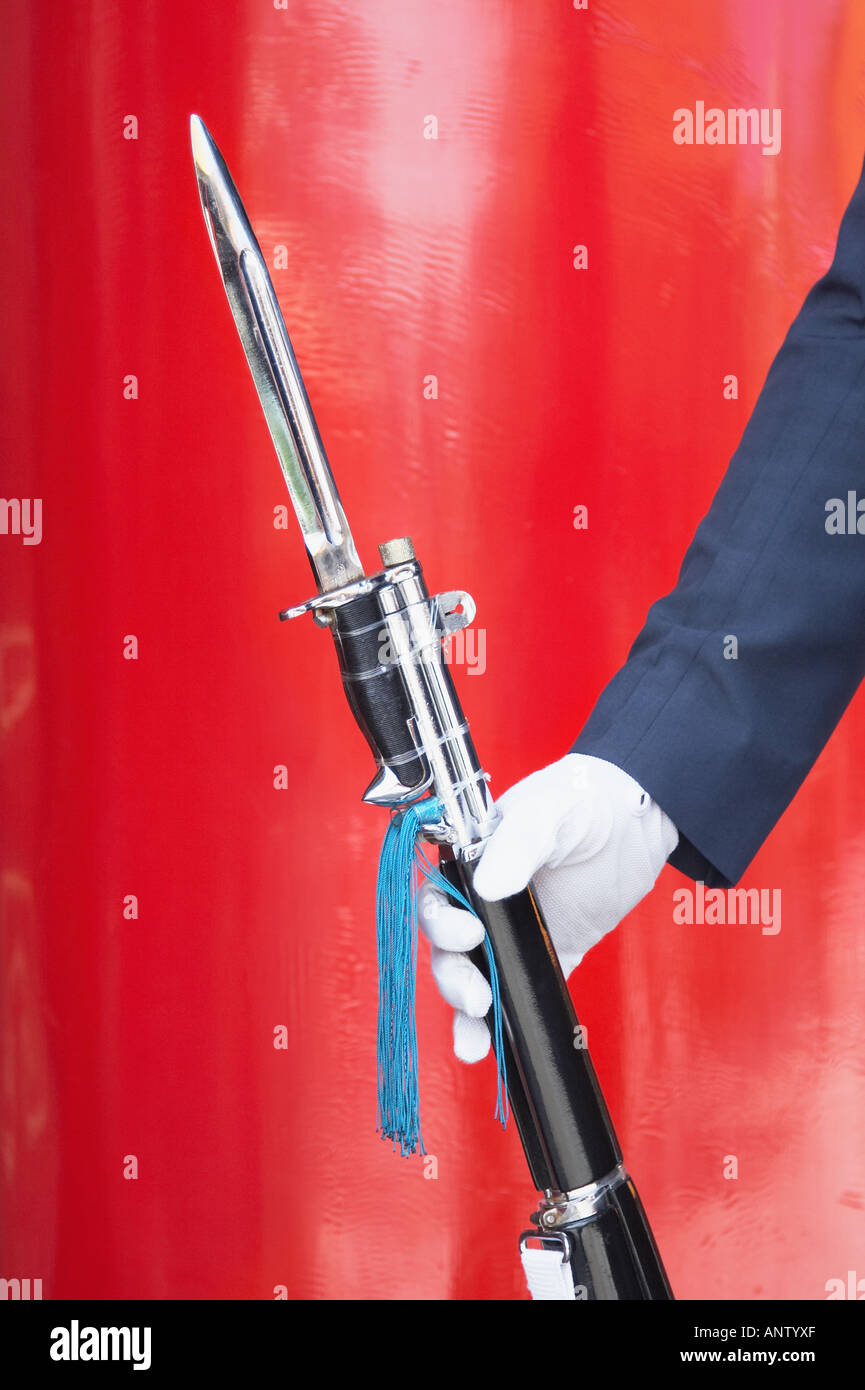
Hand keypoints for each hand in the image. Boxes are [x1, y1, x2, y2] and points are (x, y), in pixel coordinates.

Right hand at [419, 754, 678, 1061]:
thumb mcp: (547, 811)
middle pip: (447, 947)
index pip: (437, 897)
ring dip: (465, 1009)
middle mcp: (483, 898)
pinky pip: (515, 991)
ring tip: (474, 1040)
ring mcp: (512, 930)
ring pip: (473, 974)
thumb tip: (486, 887)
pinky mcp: (544, 955)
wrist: (638, 817)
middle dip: (453, 976)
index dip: (442, 923)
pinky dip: (498, 1023)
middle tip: (476, 995)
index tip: (470, 934)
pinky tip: (486, 1048)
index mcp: (470, 859)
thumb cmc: (583, 799)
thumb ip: (517, 844)